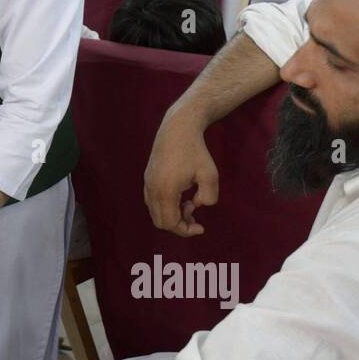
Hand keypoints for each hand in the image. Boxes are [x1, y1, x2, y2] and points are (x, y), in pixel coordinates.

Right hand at [143, 106, 218, 236]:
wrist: (177, 128)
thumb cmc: (196, 151)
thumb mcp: (211, 174)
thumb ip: (209, 197)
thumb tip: (197, 205)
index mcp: (166, 190)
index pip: (170, 223)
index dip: (186, 230)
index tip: (201, 227)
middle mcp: (152, 188)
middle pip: (160, 222)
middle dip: (178, 225)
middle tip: (194, 215)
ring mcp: (147, 183)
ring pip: (154, 212)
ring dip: (171, 215)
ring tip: (189, 204)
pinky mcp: (147, 178)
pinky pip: (151, 202)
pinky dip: (165, 206)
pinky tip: (180, 196)